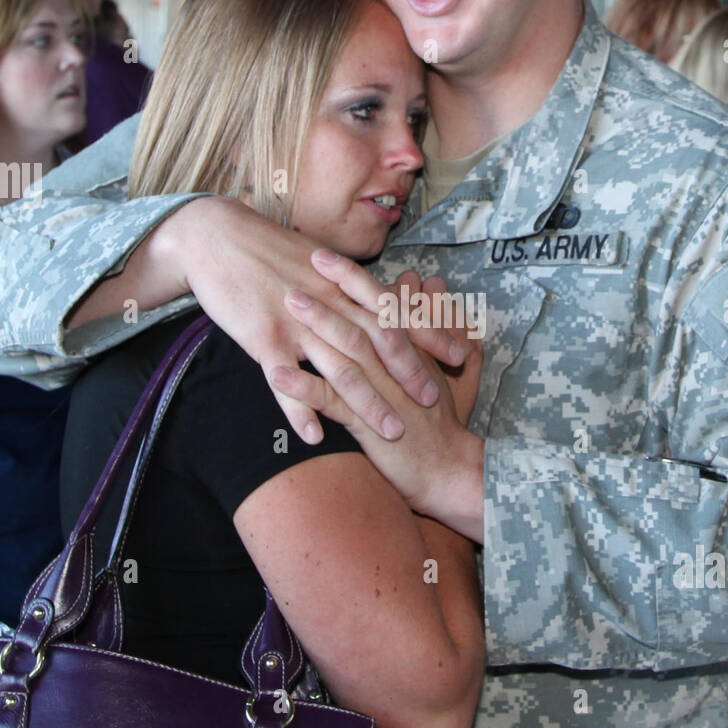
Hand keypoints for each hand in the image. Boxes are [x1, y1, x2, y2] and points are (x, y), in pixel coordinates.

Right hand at [145, 198, 466, 442]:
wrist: (213, 236)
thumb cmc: (264, 248)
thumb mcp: (313, 259)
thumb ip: (346, 283)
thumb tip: (377, 294)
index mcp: (341, 284)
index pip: (396, 311)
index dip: (430, 333)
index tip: (460, 353)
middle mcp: (326, 303)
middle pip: (377, 342)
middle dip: (408, 373)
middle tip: (433, 401)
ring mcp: (295, 322)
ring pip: (339, 367)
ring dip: (368, 403)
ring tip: (391, 432)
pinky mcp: (262, 338)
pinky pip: (284, 382)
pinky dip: (300, 410)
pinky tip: (315, 436)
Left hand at [271, 288, 483, 539]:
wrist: (451, 472)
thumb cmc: (443, 426)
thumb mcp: (450, 371)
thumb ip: (438, 330)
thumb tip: (433, 289)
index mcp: (410, 352)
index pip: (379, 304)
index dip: (350, 278)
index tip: (322, 255)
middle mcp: (395, 367)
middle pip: (361, 318)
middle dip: (330, 289)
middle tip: (299, 264)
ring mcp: (381, 393)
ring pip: (347, 351)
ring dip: (317, 325)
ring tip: (287, 301)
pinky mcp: (368, 425)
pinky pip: (331, 402)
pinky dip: (304, 387)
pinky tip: (276, 374)